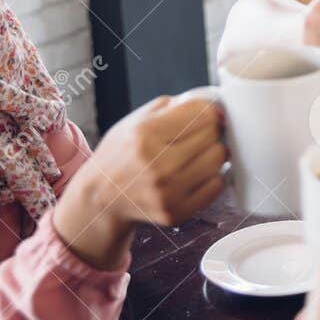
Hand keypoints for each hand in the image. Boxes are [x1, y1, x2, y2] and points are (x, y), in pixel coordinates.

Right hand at [56, 94, 226, 267]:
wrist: (101, 196)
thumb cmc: (121, 153)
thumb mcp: (136, 120)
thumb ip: (174, 106)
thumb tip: (213, 106)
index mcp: (145, 135)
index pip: (203, 114)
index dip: (208, 111)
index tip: (205, 115)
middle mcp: (157, 165)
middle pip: (213, 136)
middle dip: (210, 131)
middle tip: (199, 135)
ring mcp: (167, 192)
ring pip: (218, 160)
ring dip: (213, 153)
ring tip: (198, 153)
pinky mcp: (175, 213)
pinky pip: (216, 186)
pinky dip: (212, 176)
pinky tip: (197, 172)